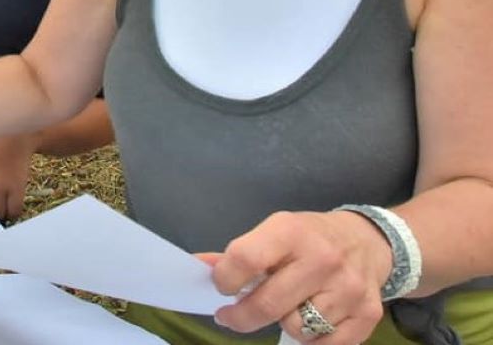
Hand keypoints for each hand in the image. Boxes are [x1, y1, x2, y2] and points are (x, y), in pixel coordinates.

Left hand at [210, 210, 392, 343]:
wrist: (368, 241)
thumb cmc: (309, 237)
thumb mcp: (275, 232)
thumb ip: (239, 254)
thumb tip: (197, 268)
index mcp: (291, 232)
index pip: (246, 259)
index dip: (225, 279)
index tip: (222, 287)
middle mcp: (323, 259)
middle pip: (268, 305)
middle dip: (241, 317)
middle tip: (230, 316)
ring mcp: (348, 289)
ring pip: (296, 328)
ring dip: (283, 323)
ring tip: (286, 307)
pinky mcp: (367, 315)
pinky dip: (311, 339)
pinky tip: (309, 320)